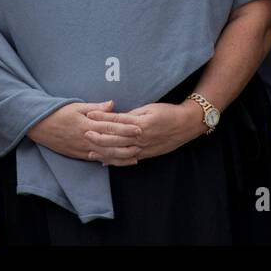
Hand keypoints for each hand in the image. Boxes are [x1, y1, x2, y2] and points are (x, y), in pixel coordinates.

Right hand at [27, 101, 143, 164]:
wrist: (39, 126)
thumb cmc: (58, 113)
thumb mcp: (77, 106)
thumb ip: (96, 107)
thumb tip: (112, 104)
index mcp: (87, 123)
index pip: (110, 126)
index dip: (125, 128)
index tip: (138, 128)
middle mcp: (86, 137)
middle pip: (110, 142)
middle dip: (127, 144)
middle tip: (142, 143)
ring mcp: (82, 148)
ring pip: (105, 154)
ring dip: (121, 156)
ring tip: (135, 156)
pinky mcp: (78, 155)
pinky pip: (96, 159)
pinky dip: (108, 161)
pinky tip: (118, 162)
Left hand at [85, 102, 202, 161]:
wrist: (186, 124)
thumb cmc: (167, 112)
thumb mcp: (149, 108)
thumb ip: (132, 115)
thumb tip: (116, 118)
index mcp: (140, 123)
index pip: (117, 121)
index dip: (102, 118)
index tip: (89, 114)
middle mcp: (140, 137)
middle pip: (115, 138)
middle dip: (98, 137)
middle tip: (84, 133)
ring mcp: (143, 148)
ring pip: (119, 152)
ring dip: (103, 152)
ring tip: (90, 151)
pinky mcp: (146, 154)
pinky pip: (128, 159)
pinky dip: (115, 161)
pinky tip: (105, 161)